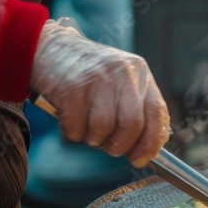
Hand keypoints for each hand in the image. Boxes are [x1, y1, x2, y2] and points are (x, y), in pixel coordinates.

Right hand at [29, 20, 169, 166]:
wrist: (51, 48)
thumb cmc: (89, 73)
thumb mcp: (121, 81)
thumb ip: (137, 106)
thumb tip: (148, 147)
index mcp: (140, 73)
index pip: (157, 113)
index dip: (151, 142)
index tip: (141, 158)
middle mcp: (123, 73)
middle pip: (132, 124)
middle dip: (120, 145)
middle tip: (109, 146)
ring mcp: (98, 78)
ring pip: (104, 127)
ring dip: (94, 139)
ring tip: (87, 130)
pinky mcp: (72, 86)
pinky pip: (77, 126)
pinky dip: (74, 133)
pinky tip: (71, 123)